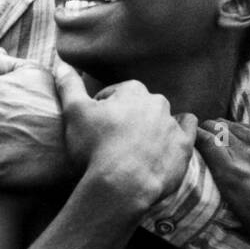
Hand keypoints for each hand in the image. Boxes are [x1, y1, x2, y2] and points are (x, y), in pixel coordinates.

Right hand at [55, 64, 196, 211]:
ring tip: (134, 150)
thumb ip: (69, 86)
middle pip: (138, 106)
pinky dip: (179, 133)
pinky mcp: (183, 147)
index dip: (101, 110)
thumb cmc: (95, 147)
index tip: (94, 128)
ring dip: (150, 128)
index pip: (113, 94)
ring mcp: (172, 125)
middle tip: (111, 141)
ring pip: (161, 119)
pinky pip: (188, 130)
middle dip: (127, 118)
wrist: (122, 184)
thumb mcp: (74, 112)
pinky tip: (168, 143)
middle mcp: (157, 102)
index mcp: (132, 90)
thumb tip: (61, 64)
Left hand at [195, 121, 249, 248]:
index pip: (244, 127)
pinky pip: (205, 144)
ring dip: (201, 136)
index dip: (231, 135)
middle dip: (213, 133)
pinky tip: (187, 147)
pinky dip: (195, 142)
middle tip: (201, 146)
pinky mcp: (230, 172)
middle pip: (226, 127)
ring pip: (213, 131)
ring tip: (190, 145)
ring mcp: (245, 154)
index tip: (222, 144)